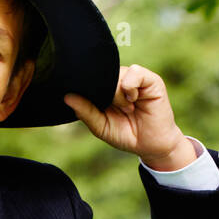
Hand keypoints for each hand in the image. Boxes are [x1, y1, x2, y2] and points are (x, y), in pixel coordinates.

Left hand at [63, 64, 196, 170]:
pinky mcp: (151, 80)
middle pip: (103, 75)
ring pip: (117, 73)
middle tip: (115, 110)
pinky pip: (135, 72)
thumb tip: (67, 97)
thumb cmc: (127, 134)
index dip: (88, 87)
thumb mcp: (100, 126)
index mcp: (107, 90)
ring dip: (117, 93)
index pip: (92, 79)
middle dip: (104, 93)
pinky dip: (130, 86)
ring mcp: (135, 79)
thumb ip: (85, 111)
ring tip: (127, 109)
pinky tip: (132, 100)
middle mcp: (120, 81)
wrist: (152, 146)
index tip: (91, 103)